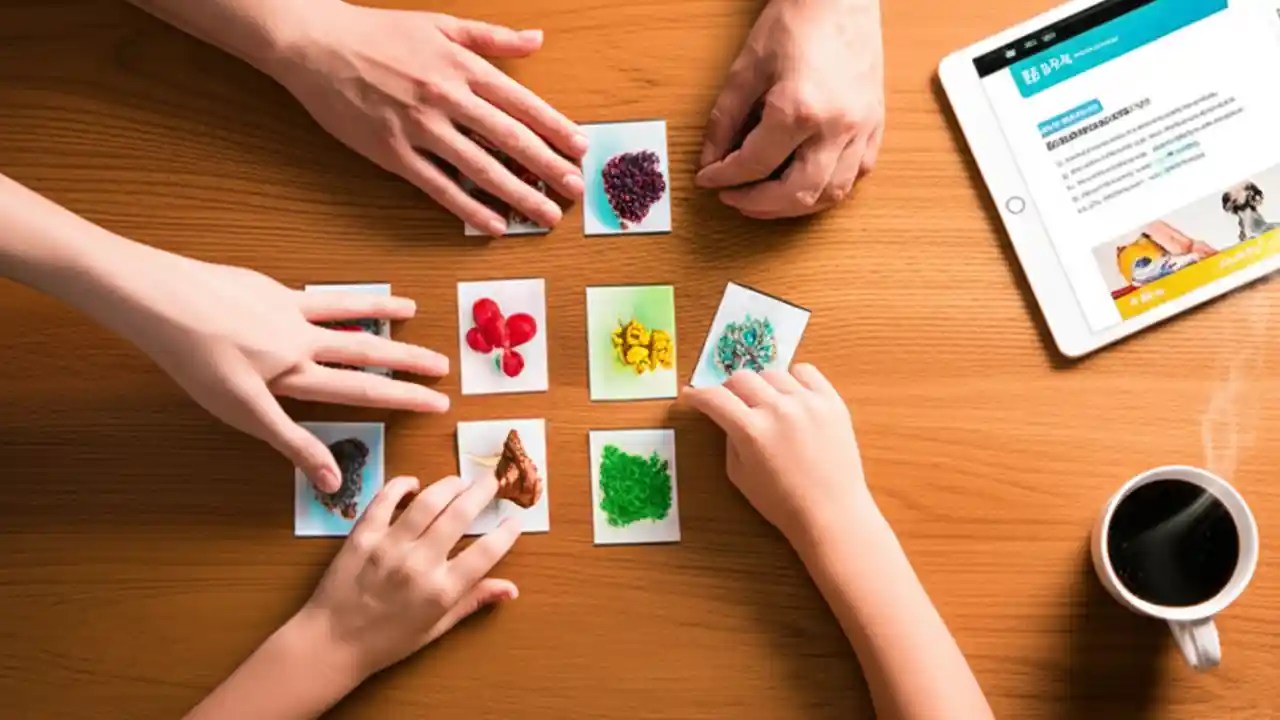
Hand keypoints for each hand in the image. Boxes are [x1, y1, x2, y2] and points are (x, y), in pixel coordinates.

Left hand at [97, 244, 447, 492]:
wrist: (164, 301)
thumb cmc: (197, 362)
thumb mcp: (243, 413)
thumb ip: (292, 443)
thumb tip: (331, 481)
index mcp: (297, 374)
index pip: (364, 391)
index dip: (404, 398)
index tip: (439, 403)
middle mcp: (302, 341)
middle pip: (366, 351)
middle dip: (407, 359)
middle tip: (443, 364)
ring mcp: (288, 310)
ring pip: (347, 312)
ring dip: (381, 312)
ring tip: (412, 309)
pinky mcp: (268, 288)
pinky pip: (314, 295)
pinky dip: (336, 296)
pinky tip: (341, 296)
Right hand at [272, 2, 586, 234]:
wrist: (315, 45)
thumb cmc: (378, 33)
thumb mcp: (441, 25)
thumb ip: (492, 37)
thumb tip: (536, 39)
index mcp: (462, 67)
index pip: (522, 103)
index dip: (555, 128)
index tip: (580, 149)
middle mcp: (447, 98)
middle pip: (510, 140)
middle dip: (548, 169)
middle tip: (575, 192)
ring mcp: (419, 128)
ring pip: (481, 168)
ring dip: (519, 195)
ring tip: (546, 216)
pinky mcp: (392, 153)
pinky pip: (438, 186)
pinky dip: (469, 208)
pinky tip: (494, 224)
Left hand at [299, 475, 521, 678]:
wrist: (330, 643)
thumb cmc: (386, 642)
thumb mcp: (435, 628)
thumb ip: (472, 601)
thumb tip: (511, 589)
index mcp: (441, 590)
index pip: (486, 552)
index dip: (506, 533)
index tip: (515, 519)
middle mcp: (419, 563)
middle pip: (461, 515)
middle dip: (482, 493)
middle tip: (492, 481)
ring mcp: (389, 546)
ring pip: (429, 501)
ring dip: (450, 484)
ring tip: (460, 480)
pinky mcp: (363, 535)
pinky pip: (385, 499)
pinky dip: (402, 485)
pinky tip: (414, 484)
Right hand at [681, 365, 873, 543]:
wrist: (831, 512)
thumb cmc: (781, 501)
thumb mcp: (739, 475)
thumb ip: (730, 439)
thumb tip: (728, 415)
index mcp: (751, 431)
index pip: (714, 398)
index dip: (697, 395)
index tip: (692, 395)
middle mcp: (778, 409)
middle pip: (741, 378)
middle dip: (728, 390)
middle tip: (731, 405)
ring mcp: (807, 402)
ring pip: (772, 373)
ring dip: (761, 387)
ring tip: (766, 406)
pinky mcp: (831, 400)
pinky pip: (805, 372)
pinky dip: (793, 381)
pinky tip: (792, 398)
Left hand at [696, 0, 884, 218]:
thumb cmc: (796, 22)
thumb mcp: (746, 69)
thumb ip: (725, 120)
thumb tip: (711, 160)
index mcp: (799, 109)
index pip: (754, 165)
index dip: (724, 178)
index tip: (707, 179)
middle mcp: (836, 127)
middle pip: (796, 193)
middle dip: (758, 205)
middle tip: (734, 198)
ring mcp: (862, 129)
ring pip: (831, 194)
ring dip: (794, 206)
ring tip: (766, 199)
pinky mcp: (875, 125)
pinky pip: (856, 175)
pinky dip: (827, 187)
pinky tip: (805, 181)